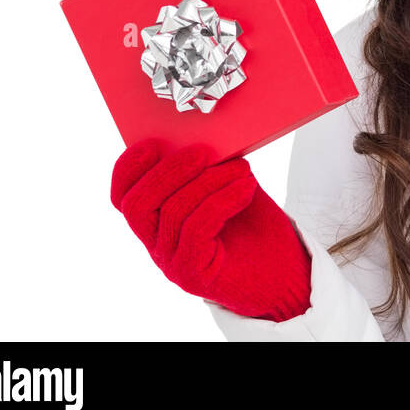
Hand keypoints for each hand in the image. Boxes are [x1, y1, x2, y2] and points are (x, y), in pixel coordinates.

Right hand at [111, 138, 312, 321]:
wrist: (286, 272)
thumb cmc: (258, 228)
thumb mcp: (230, 187)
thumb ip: (210, 166)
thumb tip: (205, 133)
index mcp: (159, 221)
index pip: (123, 198)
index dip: (128, 169)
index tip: (151, 143)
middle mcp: (158, 245)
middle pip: (137, 205)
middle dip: (168, 171)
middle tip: (203, 152)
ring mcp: (173, 263)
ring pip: (173, 212)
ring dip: (209, 181)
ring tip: (242, 170)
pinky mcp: (193, 276)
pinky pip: (196, 229)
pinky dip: (222, 200)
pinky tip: (247, 188)